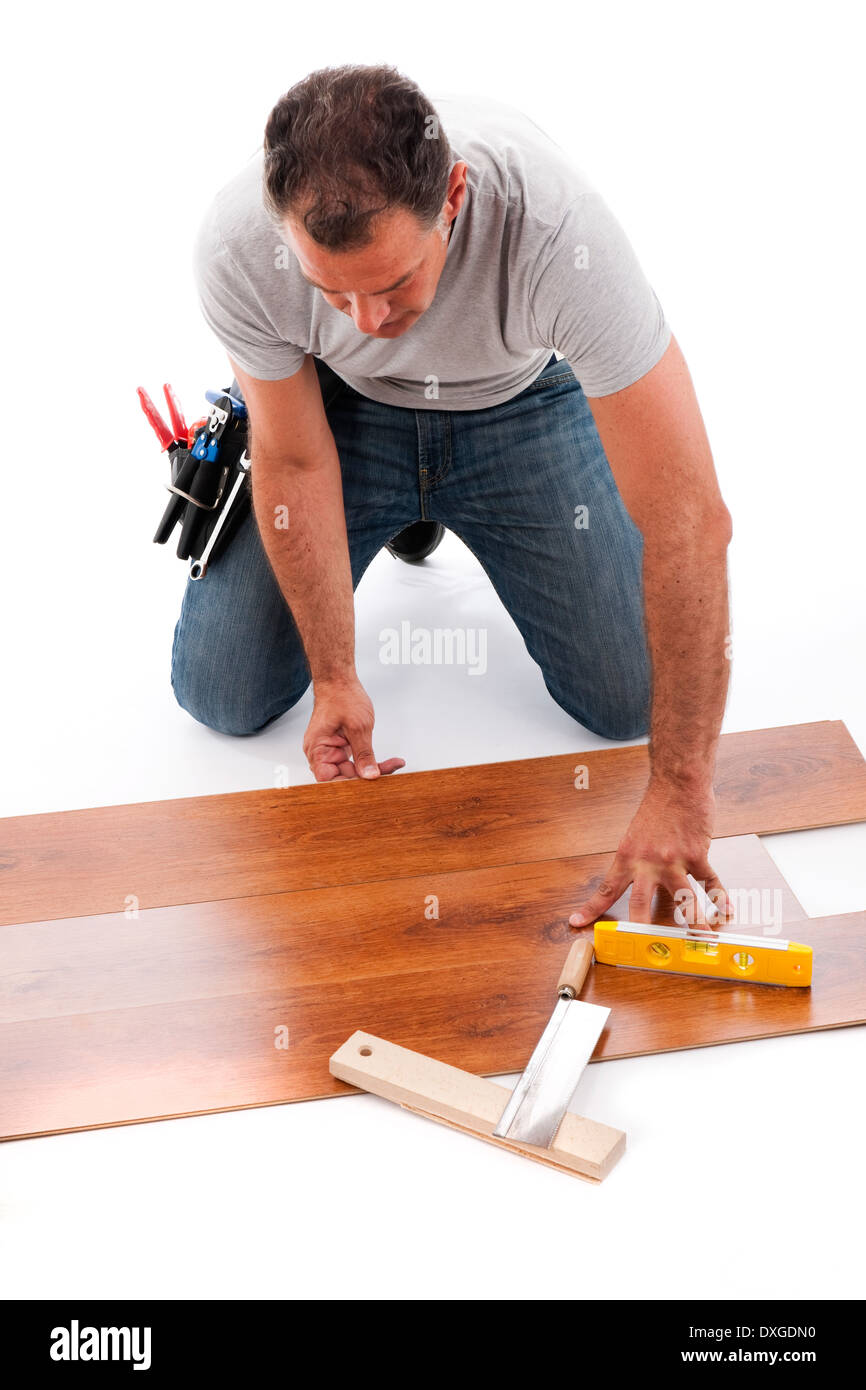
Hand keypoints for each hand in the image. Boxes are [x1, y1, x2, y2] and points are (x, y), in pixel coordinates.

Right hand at [303, 676, 405, 781]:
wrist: (340, 680)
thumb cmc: (342, 697)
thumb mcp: (358, 727)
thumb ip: (364, 754)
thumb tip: (369, 775)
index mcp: (317, 749)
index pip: (328, 779)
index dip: (347, 785)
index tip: (369, 785)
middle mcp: (321, 753)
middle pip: (343, 776)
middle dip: (367, 776)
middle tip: (389, 771)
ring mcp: (332, 750)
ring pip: (353, 770)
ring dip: (372, 768)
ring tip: (393, 764)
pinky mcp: (341, 747)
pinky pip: (356, 760)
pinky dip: (371, 761)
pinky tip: (388, 762)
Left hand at [569, 777, 732, 926]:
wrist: (677, 784)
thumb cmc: (657, 808)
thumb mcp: (635, 835)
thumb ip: (637, 860)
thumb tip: (638, 882)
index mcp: (627, 857)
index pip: (606, 889)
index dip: (591, 908)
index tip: (576, 922)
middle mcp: (648, 862)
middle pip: (641, 902)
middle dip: (640, 928)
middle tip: (641, 949)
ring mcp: (674, 860)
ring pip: (684, 899)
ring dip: (694, 922)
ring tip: (702, 941)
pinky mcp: (697, 855)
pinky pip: (711, 882)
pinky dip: (720, 898)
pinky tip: (727, 911)